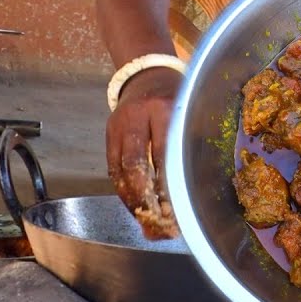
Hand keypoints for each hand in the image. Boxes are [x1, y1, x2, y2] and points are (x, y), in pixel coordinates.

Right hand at [105, 67, 182, 238]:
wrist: (147, 74)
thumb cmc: (177, 99)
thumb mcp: (189, 114)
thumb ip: (189, 147)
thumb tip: (192, 193)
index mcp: (166, 110)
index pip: (165, 155)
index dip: (169, 187)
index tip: (179, 213)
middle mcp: (138, 118)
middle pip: (138, 166)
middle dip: (147, 201)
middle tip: (161, 227)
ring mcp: (119, 126)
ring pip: (120, 171)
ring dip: (134, 202)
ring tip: (148, 225)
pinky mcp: (107, 135)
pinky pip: (112, 170)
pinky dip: (124, 192)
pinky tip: (137, 208)